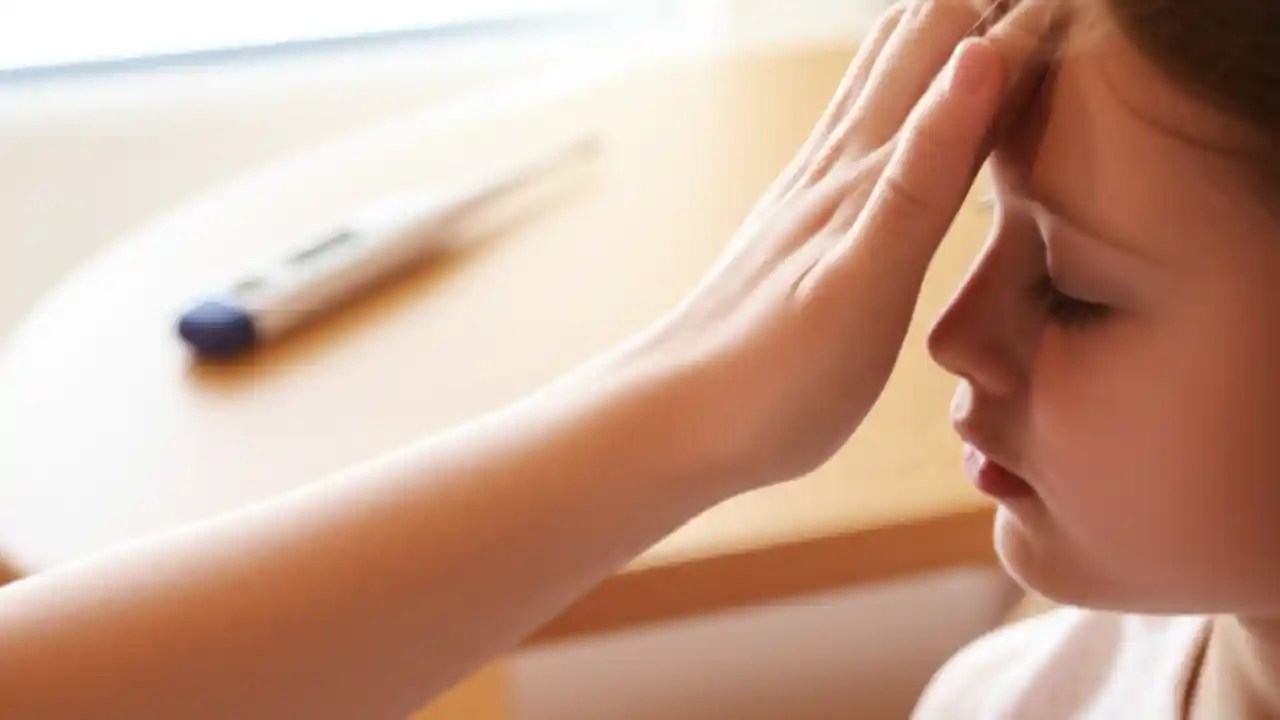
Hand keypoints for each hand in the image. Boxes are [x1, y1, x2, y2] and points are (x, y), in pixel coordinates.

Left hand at [550, 1, 1056, 499]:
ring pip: (885, 68)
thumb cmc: (775, 377)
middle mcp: (839, 160)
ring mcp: (816, 184)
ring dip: (947, 29)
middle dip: (993, 6)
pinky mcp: (804, 217)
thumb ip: (924, 174)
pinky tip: (921, 104)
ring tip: (1007, 24)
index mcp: (868, 171)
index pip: (966, 51)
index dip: (1033, 22)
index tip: (1099, 20)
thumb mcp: (866, 283)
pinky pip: (863, 122)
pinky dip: (910, 85)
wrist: (677, 421)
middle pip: (920, 34)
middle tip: (1064, 15)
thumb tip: (980, 54)